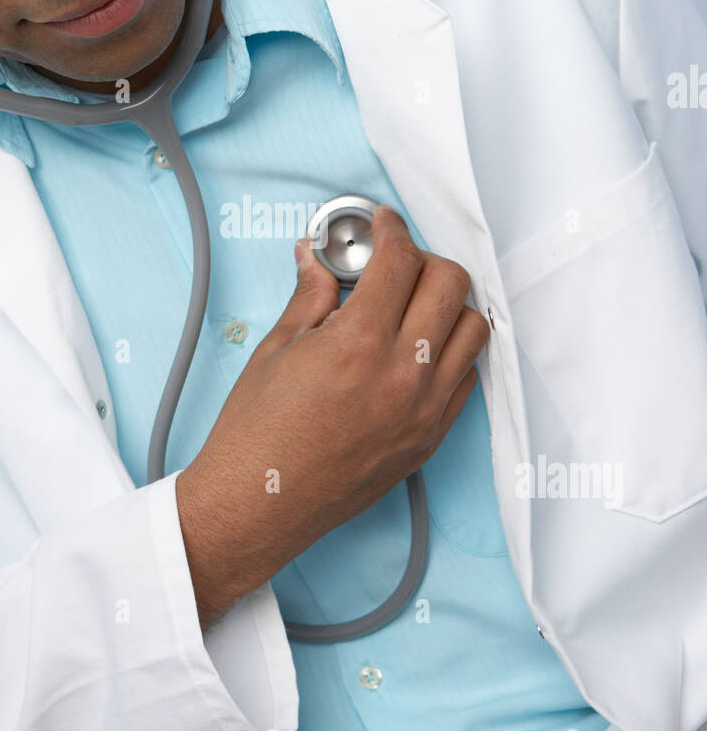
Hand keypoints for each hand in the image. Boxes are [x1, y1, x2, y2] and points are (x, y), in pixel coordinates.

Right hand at [176, 204, 489, 623]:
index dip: (390, 230)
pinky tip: (417, 348)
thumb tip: (316, 258)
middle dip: (423, 259)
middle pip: (451, 283)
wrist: (259, 505)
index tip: (380, 225)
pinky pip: (466, 377)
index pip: (400, 259)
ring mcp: (424, 408)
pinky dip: (452, 350)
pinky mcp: (430, 437)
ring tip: (411, 304)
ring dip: (447, 303)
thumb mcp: (275, 350)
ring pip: (473, 327)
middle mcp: (404, 373)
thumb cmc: (257, 434)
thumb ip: (310, 296)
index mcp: (359, 342)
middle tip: (394, 263)